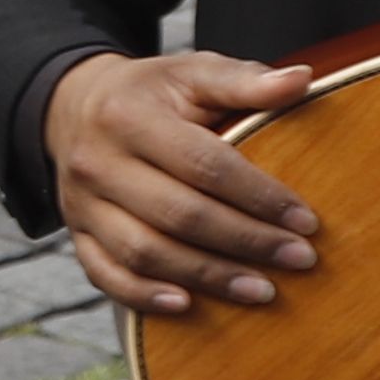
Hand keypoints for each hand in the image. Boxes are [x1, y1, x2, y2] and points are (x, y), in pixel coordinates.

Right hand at [52, 48, 320, 316]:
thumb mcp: (190, 73)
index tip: (307, 221)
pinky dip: (144, 296)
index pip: (203, 164)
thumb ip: (244, 79)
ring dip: (208, 276)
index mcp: (128, 117)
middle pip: (178, 214)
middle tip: (300, 260)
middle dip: (246, 242)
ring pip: (144, 252)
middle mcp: (98, 163)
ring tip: (263, 291)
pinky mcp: (77, 234)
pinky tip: (188, 306)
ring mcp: (81, 204)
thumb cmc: (150, 94)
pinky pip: (106, 276)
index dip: (259, 196)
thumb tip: (302, 80)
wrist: (72, 107)